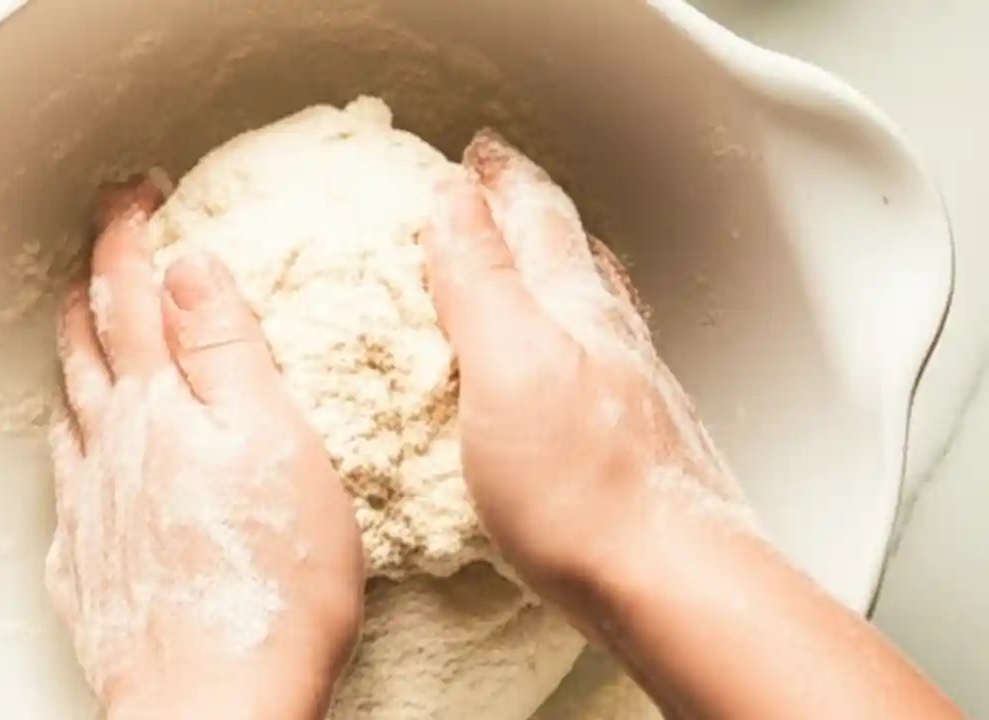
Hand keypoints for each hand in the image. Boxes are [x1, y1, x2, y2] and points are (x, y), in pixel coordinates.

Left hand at [45, 179, 363, 719]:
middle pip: (87, 341)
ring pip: (69, 405)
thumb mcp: (273, 437)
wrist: (214, 701)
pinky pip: (67, 477)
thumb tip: (189, 264)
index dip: (129, 231)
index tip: (137, 191)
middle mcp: (112, 446)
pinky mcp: (89, 562)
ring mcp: (92, 506)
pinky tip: (81, 449)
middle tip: (105, 243)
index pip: (133, 292)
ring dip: (74, 350)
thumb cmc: (266, 576)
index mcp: (160, 406)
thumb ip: (224, 347)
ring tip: (80, 321)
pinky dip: (71, 437)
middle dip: (93, 278)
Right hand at [421, 132, 744, 609]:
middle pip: (575, 254)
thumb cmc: (581, 485)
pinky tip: (579, 365)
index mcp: (573, 310)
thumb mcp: (506, 364)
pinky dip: (579, 336)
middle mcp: (612, 340)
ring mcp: (632, 393)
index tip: (480, 154)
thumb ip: (481, 280)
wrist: (668, 581)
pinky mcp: (637, 447)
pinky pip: (603, 362)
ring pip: (598, 305)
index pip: (536, 222)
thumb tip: (454, 199)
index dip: (503, 184)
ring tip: (549, 255)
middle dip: (536, 215)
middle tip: (507, 190)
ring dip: (565, 268)